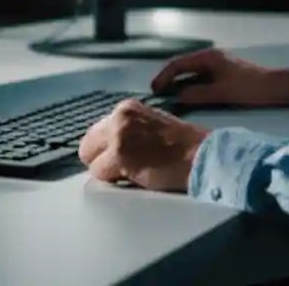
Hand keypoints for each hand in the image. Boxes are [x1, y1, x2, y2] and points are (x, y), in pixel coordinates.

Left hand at [78, 99, 208, 191]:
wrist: (200, 155)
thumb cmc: (183, 144)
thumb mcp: (151, 124)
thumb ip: (129, 129)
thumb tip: (109, 145)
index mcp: (126, 108)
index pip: (98, 131)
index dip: (107, 148)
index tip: (123, 155)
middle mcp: (119, 118)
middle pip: (88, 145)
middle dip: (100, 158)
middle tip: (120, 168)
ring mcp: (118, 136)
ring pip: (92, 161)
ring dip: (108, 171)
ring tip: (132, 172)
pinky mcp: (120, 157)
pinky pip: (100, 174)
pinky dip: (114, 180)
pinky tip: (134, 177)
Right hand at [150, 48, 288, 106]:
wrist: (275, 88)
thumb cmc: (249, 88)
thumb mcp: (221, 93)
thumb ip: (197, 94)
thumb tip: (177, 97)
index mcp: (208, 57)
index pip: (178, 64)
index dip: (164, 76)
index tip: (154, 90)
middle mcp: (210, 58)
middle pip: (182, 67)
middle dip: (169, 80)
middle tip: (158, 96)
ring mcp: (216, 66)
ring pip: (191, 74)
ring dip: (179, 85)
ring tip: (168, 99)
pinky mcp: (222, 75)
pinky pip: (200, 80)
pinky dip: (190, 88)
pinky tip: (187, 99)